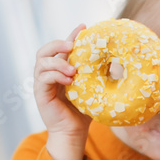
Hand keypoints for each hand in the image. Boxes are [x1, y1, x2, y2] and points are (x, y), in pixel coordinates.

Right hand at [34, 24, 90, 159]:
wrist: (74, 132)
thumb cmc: (84, 112)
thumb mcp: (93, 88)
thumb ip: (99, 74)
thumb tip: (118, 61)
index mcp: (60, 70)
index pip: (62, 48)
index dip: (70, 35)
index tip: (83, 26)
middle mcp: (48, 74)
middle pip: (44, 51)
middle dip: (58, 44)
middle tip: (72, 45)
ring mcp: (42, 84)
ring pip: (41, 62)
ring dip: (58, 62)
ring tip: (73, 69)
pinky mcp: (40, 94)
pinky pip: (43, 78)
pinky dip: (56, 75)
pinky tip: (69, 79)